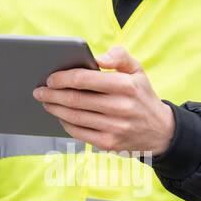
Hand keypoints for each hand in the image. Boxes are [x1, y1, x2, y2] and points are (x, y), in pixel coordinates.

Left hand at [32, 44, 175, 154]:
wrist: (160, 131)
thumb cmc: (142, 96)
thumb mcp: (138, 70)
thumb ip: (119, 56)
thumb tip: (98, 57)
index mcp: (126, 86)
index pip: (85, 80)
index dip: (63, 78)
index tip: (50, 78)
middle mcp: (121, 108)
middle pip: (75, 100)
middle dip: (52, 94)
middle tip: (39, 91)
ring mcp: (115, 128)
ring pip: (74, 117)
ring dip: (55, 109)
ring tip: (46, 102)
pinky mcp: (109, 144)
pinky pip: (79, 133)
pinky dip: (65, 124)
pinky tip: (60, 116)